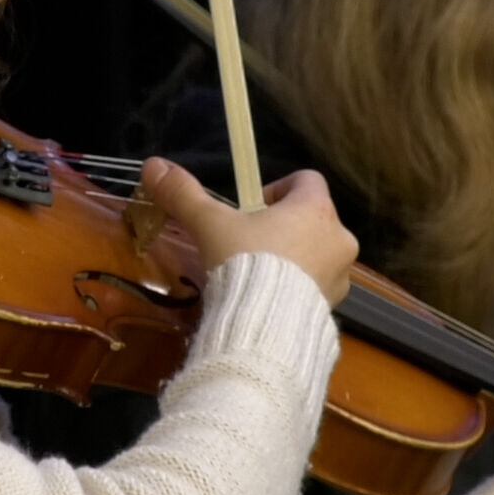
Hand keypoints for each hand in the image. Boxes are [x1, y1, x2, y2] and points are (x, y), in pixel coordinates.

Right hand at [139, 157, 358, 304]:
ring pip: (317, 254)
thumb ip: (185, 195)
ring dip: (292, 258)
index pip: (306, 179)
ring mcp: (340, 275)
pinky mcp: (334, 306)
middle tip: (248, 245)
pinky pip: (316, 287)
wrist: (265, 328)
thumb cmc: (246, 263)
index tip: (250, 209)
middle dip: (282, 227)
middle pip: (312, 218)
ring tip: (257, 277)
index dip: (277, 188)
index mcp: (315, 208)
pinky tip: (268, 302)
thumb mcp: (210, 226)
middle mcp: (338, 237)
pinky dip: (297, 288)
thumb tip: (153, 166)